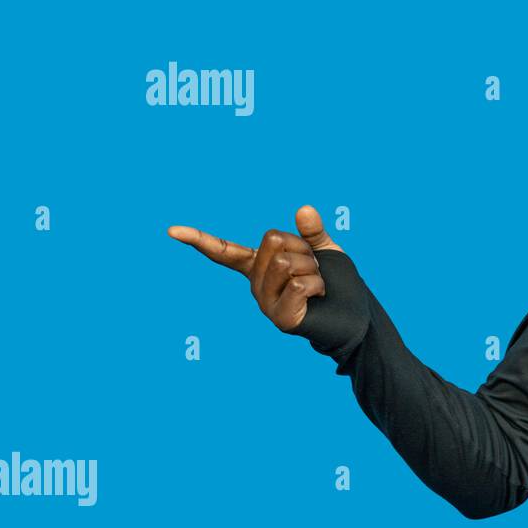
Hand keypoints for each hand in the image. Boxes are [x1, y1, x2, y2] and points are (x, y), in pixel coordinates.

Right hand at [167, 205, 345, 332]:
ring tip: (318, 285)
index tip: (171, 231)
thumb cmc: (337, 285)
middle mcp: (257, 284)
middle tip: (314, 269)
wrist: (356, 317)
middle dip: (304, 248)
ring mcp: (266, 303)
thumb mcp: (325, 250)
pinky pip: (297, 285)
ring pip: (285, 262)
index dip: (200, 240)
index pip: (225, 251)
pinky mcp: (280, 319)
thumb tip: (304, 208)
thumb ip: (312, 231)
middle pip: (273, 240)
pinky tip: (319, 297)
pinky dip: (317, 285)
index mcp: (260, 266)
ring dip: (312, 268)